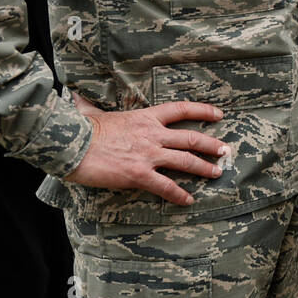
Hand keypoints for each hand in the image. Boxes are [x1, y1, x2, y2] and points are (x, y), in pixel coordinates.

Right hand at [65, 91, 228, 205]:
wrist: (71, 145)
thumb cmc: (81, 129)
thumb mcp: (91, 113)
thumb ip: (89, 106)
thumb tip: (74, 97)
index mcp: (145, 117)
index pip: (181, 110)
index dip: (203, 111)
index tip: (219, 114)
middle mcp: (152, 134)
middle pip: (190, 138)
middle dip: (211, 145)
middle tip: (226, 150)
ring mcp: (148, 154)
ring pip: (185, 161)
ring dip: (203, 168)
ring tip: (217, 173)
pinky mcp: (139, 174)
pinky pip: (166, 186)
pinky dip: (179, 194)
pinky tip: (188, 200)